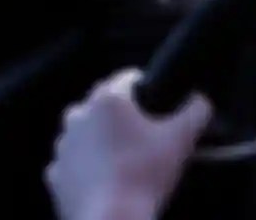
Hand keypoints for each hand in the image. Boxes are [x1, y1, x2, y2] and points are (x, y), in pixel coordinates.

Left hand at [46, 68, 211, 219]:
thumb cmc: (146, 173)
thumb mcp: (184, 137)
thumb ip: (197, 109)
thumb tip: (200, 99)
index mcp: (108, 99)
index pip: (129, 77)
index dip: (149, 87)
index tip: (161, 106)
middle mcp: (78, 116)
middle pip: (104, 103)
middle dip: (122, 113)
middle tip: (145, 134)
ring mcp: (63, 147)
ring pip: (84, 131)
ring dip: (101, 138)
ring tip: (125, 158)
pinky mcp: (55, 174)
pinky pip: (73, 161)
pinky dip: (87, 165)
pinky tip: (106, 178)